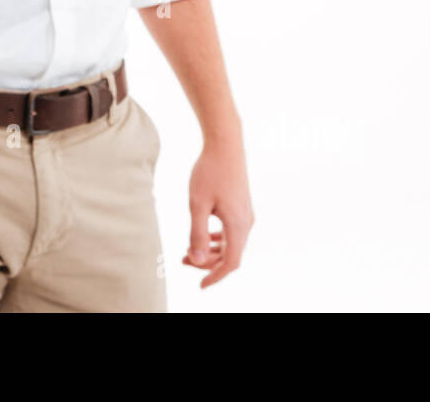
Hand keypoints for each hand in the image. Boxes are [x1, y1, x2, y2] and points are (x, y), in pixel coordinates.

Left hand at [184, 133, 252, 286]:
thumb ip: (197, 233)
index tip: (200, 285)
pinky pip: (232, 232)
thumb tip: (195, 260)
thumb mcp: (197, 204)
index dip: (215, 276)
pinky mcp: (242, 206)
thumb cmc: (209, 172)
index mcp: (237, 225)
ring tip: (188, 250)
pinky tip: (204, 236)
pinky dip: (217, 239)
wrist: (225, 145)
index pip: (230, 262)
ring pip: (231, 243)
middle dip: (207, 263)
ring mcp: (246, 214)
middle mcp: (246, 222)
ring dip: (211, 251)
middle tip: (183, 260)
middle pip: (230, 255)